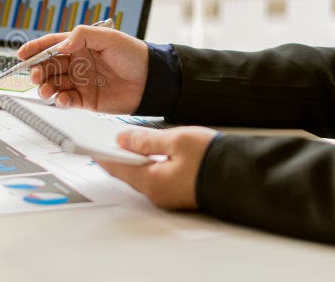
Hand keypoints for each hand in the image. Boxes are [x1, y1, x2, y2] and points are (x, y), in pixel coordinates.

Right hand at [18, 25, 148, 113]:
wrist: (152, 80)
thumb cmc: (133, 55)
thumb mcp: (108, 37)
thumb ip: (83, 35)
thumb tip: (61, 44)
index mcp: (79, 46)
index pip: (51, 45)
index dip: (35, 49)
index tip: (22, 54)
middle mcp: (77, 64)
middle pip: (48, 67)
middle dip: (38, 71)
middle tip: (34, 75)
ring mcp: (80, 82)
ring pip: (54, 84)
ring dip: (46, 87)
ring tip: (45, 90)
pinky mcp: (86, 100)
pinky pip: (67, 100)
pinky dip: (61, 100)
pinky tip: (62, 99)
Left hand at [97, 127, 216, 209]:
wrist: (245, 176)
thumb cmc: (214, 159)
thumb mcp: (177, 140)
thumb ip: (146, 140)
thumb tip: (122, 139)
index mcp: (153, 182)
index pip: (117, 168)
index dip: (101, 154)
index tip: (88, 144)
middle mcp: (157, 194)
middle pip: (127, 172)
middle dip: (116, 156)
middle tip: (104, 140)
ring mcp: (168, 196)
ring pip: (141, 175)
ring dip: (132, 160)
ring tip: (123, 142)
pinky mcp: (179, 193)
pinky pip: (155, 178)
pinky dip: (147, 165)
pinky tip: (146, 152)